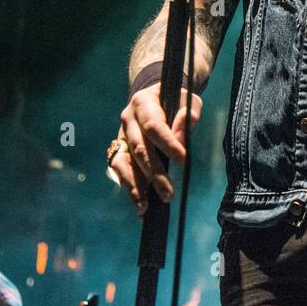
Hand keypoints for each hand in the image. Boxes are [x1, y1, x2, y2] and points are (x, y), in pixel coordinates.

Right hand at [112, 82, 202, 214]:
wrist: (156, 97)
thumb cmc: (176, 99)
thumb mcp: (187, 99)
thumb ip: (187, 115)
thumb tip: (180, 140)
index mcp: (142, 102)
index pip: (154, 125)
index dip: (168, 143)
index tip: (183, 159)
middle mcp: (127, 119)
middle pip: (139, 149)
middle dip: (154, 173)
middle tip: (168, 195)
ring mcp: (121, 136)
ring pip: (123, 163)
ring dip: (135, 186)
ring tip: (145, 207)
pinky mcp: (119, 150)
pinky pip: (120, 171)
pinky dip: (129, 188)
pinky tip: (140, 206)